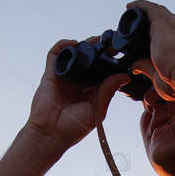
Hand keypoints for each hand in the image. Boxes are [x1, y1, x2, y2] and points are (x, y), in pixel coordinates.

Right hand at [23, 36, 132, 152]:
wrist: (50, 134)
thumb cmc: (73, 128)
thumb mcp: (97, 110)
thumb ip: (108, 91)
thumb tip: (125, 75)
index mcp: (92, 91)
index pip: (104, 71)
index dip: (112, 61)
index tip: (122, 51)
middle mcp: (79, 82)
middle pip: (90, 59)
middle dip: (100, 49)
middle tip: (111, 40)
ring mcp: (65, 76)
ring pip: (75, 54)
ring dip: (84, 45)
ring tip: (95, 40)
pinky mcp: (51, 73)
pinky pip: (55, 54)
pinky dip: (63, 45)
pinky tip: (73, 43)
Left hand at [123, 0, 174, 102]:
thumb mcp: (159, 76)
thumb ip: (146, 68)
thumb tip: (134, 66)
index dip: (165, 34)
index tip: (153, 36)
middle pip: (168, 21)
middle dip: (155, 20)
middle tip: (141, 23)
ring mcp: (173, 26)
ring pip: (159, 12)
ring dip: (147, 11)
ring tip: (134, 12)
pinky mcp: (163, 23)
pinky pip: (149, 9)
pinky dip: (140, 6)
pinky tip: (130, 6)